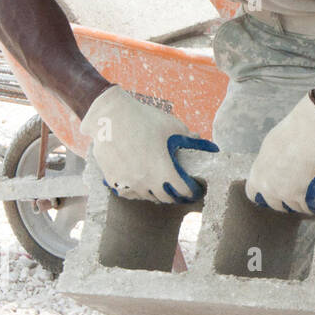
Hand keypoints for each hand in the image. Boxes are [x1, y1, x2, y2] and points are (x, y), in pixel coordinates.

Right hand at [81, 85, 217, 202]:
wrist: (110, 116)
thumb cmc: (144, 119)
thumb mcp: (173, 127)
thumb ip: (190, 138)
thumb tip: (204, 142)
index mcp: (163, 170)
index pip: (182, 191)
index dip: (192, 191)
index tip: (195, 189)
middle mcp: (145, 181)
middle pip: (165, 198)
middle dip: (175, 194)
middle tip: (179, 189)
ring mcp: (127, 182)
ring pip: (145, 196)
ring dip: (155, 193)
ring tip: (160, 186)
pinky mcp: (112, 179)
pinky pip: (127, 192)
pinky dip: (136, 190)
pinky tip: (140, 183)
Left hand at [245, 92, 314, 215]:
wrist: (310, 130)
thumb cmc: (292, 131)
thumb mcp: (271, 145)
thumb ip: (269, 159)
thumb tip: (275, 164)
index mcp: (257, 171)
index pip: (252, 192)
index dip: (262, 194)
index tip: (270, 192)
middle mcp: (266, 185)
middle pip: (272, 203)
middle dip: (281, 202)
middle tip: (291, 196)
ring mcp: (283, 192)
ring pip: (290, 207)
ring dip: (297, 206)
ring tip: (305, 202)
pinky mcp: (300, 194)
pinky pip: (304, 207)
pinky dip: (309, 207)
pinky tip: (314, 205)